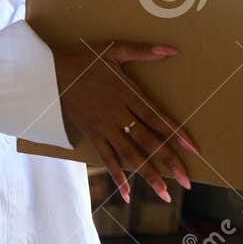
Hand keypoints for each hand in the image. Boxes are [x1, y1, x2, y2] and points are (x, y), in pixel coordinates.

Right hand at [51, 40, 197, 202]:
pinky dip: (117, 177)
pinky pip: (106, 159)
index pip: (157, 118)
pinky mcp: (91, 135)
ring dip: (148, 175)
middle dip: (169, 162)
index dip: (176, 134)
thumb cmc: (83, 59)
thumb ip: (144, 51)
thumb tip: (172, 50)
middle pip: (148, 142)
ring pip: (130, 155)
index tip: (194, 150)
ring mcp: (104, 128)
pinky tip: (127, 194)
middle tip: (187, 181)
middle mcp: (118, 114)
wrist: (48, 73)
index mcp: (127, 94)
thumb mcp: (113, 49)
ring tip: (164, 193)